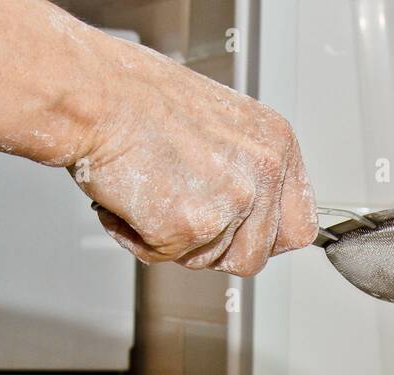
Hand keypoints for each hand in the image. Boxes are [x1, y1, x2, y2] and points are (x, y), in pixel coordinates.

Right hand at [74, 37, 317, 274]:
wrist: (94, 94)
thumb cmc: (139, 99)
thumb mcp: (221, 127)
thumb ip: (245, 172)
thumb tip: (249, 215)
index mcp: (276, 144)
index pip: (299, 226)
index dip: (265, 238)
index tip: (243, 236)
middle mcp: (264, 172)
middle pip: (255, 254)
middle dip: (214, 247)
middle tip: (180, 213)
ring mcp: (231, 201)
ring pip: (212, 261)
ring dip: (175, 242)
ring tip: (152, 195)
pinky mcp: (191, 225)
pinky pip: (166, 258)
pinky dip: (138, 239)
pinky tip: (131, 200)